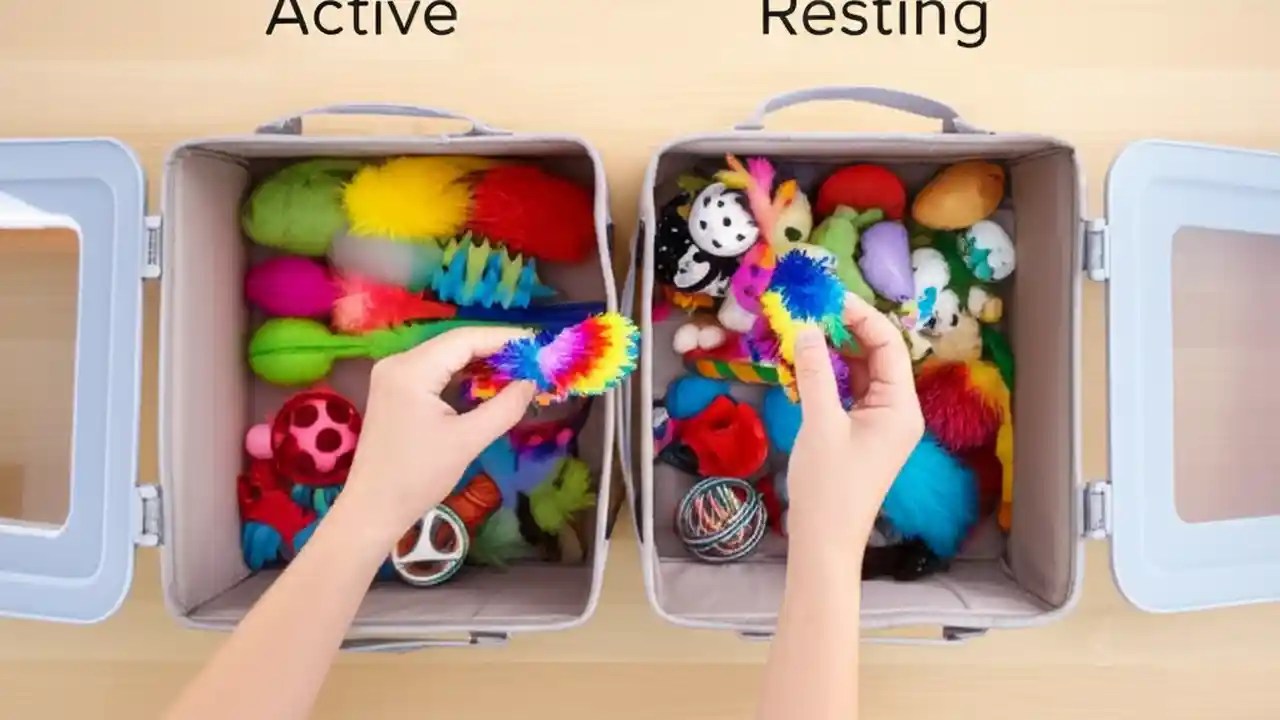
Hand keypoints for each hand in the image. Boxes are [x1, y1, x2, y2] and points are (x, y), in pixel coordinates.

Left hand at [339, 326, 535, 543]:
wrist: (373, 508)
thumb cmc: (418, 477)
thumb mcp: (468, 441)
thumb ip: (504, 407)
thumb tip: (532, 382)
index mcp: (411, 370)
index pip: (465, 339)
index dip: (504, 338)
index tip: (538, 345)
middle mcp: (398, 363)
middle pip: (455, 344)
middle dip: (495, 350)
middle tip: (532, 360)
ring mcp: (393, 376)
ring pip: (445, 357)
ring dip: (480, 363)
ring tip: (517, 371)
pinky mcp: (394, 391)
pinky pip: (435, 372)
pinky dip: (463, 376)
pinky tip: (487, 384)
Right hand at [785, 294, 923, 554]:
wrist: (824, 541)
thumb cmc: (829, 487)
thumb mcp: (820, 424)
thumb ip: (816, 372)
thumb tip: (808, 327)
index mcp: (900, 407)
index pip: (888, 345)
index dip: (860, 316)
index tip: (827, 297)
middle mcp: (895, 410)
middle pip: (875, 355)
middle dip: (843, 330)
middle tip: (808, 309)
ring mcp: (877, 422)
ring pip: (858, 372)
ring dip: (831, 351)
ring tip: (800, 330)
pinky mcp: (858, 433)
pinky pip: (846, 391)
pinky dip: (826, 375)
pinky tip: (800, 364)